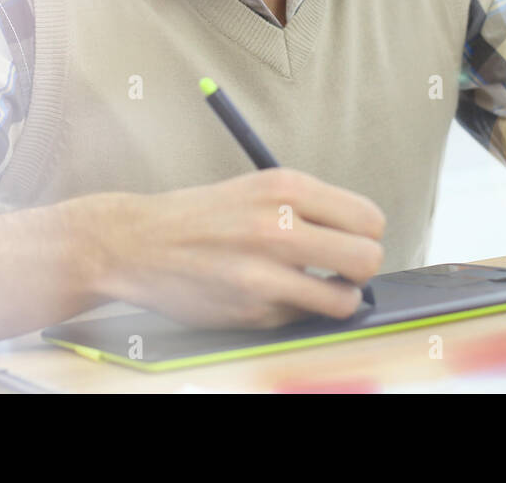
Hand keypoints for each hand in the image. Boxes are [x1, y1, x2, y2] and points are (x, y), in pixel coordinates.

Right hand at [89, 168, 385, 328]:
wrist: (136, 243)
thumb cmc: (202, 217)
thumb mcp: (258, 189)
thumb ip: (309, 207)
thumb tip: (361, 237)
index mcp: (287, 187)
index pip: (369, 218)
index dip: (364, 234)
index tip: (349, 241)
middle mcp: (281, 225)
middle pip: (368, 257)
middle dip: (361, 269)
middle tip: (340, 270)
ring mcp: (267, 271)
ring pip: (346, 299)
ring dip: (337, 299)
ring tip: (316, 289)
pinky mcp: (253, 308)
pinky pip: (303, 318)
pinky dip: (296, 311)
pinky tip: (270, 296)